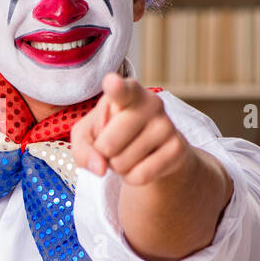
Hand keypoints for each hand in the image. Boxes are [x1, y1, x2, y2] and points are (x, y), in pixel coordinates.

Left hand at [71, 72, 189, 184]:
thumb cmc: (113, 134)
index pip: (121, 90)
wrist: (153, 148)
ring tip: (128, 151)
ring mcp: (166, 125)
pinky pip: (139, 176)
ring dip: (118, 166)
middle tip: (114, 144)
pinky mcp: (177, 149)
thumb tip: (100, 167)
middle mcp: (151, 103)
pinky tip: (140, 163)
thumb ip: (82, 149)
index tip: (111, 83)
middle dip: (103, 153)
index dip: (115, 88)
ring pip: (122, 163)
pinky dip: (131, 177)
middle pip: (107, 145)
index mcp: (127, 91)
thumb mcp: (88, 136)